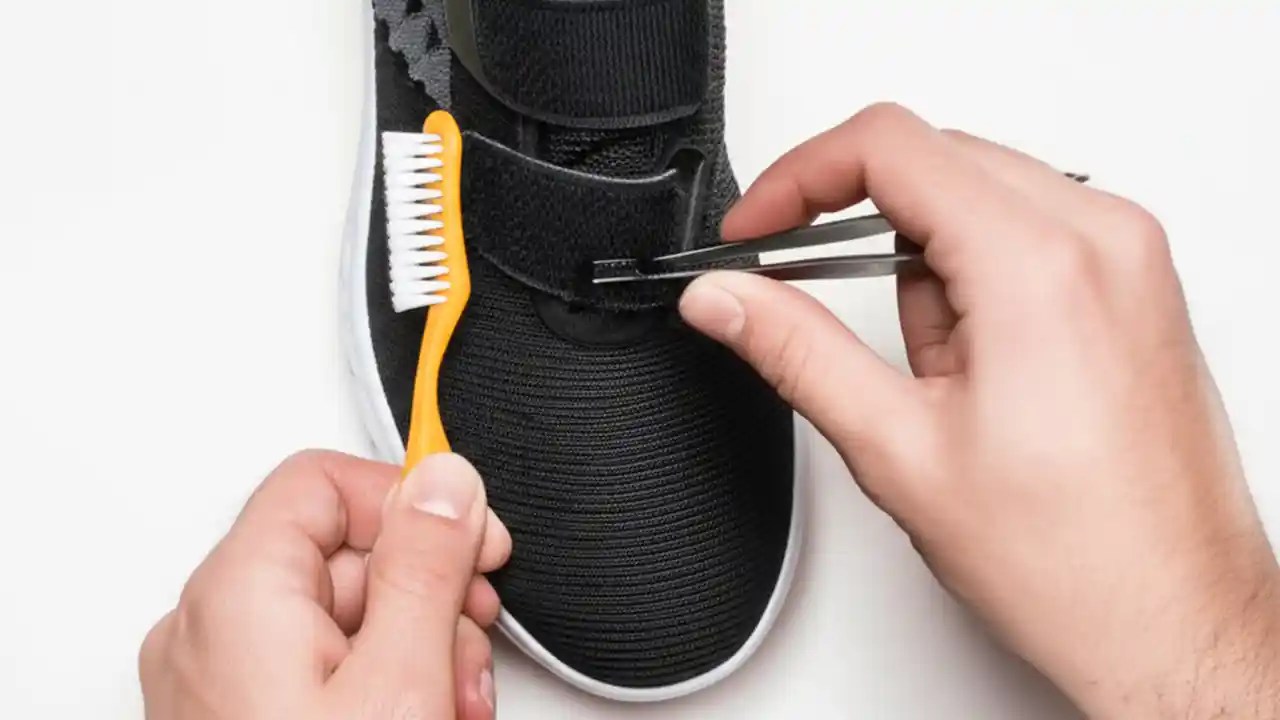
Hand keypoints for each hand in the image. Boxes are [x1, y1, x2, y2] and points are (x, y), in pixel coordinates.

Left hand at [140, 451, 511, 719]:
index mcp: (235, 596)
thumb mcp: (399, 682)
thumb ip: (424, 569)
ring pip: (343, 616)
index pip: (323, 481)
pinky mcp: (237, 718)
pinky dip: (380, 684)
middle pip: (344, 554)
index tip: (475, 542)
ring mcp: (218, 683)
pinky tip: (423, 716)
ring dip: (418, 649)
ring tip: (452, 706)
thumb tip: (445, 481)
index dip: (411, 501)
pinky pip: (320, 669)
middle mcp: (210, 631)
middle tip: (470, 648)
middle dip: (429, 596)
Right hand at [680, 104, 1279, 717]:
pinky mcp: (1139, 286)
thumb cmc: (1073, 560)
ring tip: (943, 378)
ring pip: (979, 197)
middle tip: (819, 303)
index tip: (755, 226)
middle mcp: (1102, 241)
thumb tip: (725, 298)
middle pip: (933, 162)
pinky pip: (1029, 231)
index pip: (889, 147)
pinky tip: (981, 368)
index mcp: (1039, 266)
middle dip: (861, 230)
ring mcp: (1131, 260)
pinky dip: (978, 277)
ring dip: (929, 267)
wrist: (1174, 621)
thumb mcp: (900, 448)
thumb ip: (795, 350)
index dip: (799, 177)